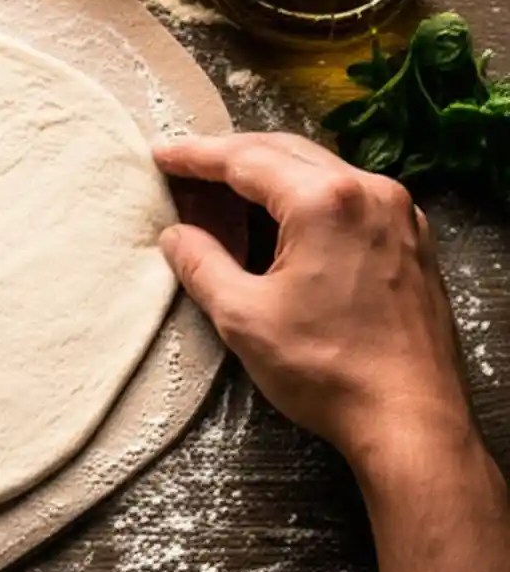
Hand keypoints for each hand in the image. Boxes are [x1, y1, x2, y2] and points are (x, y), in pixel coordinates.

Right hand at [155, 132, 468, 462]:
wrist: (411, 420)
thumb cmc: (328, 370)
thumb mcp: (243, 317)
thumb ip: (201, 265)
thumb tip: (175, 236)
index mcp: (325, 201)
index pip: (245, 160)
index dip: (196, 156)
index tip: (161, 155)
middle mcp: (369, 192)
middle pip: (284, 151)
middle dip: (230, 156)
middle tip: (186, 167)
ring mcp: (397, 213)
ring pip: (319, 170)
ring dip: (268, 173)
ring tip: (224, 190)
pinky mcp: (410, 238)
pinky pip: (347, 195)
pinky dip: (305, 195)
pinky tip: (280, 218)